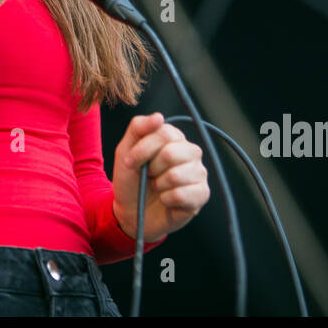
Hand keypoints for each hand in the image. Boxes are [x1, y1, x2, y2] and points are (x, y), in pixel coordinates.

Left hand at [111, 112, 208, 242]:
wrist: (131, 211)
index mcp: (174, 138)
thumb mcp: (125, 150)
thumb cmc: (131, 179)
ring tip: (158, 187)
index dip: (142, 149)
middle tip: (148, 175)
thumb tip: (159, 116)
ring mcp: (199, 173)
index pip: (163, 133)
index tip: (129, 161)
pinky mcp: (201, 195)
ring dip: (158, 185)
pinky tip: (166, 200)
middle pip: (171, 153)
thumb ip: (138, 128)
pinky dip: (167, 199)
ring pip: (176, 175)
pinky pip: (182, 195)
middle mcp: (191, 152)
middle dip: (151, 168)